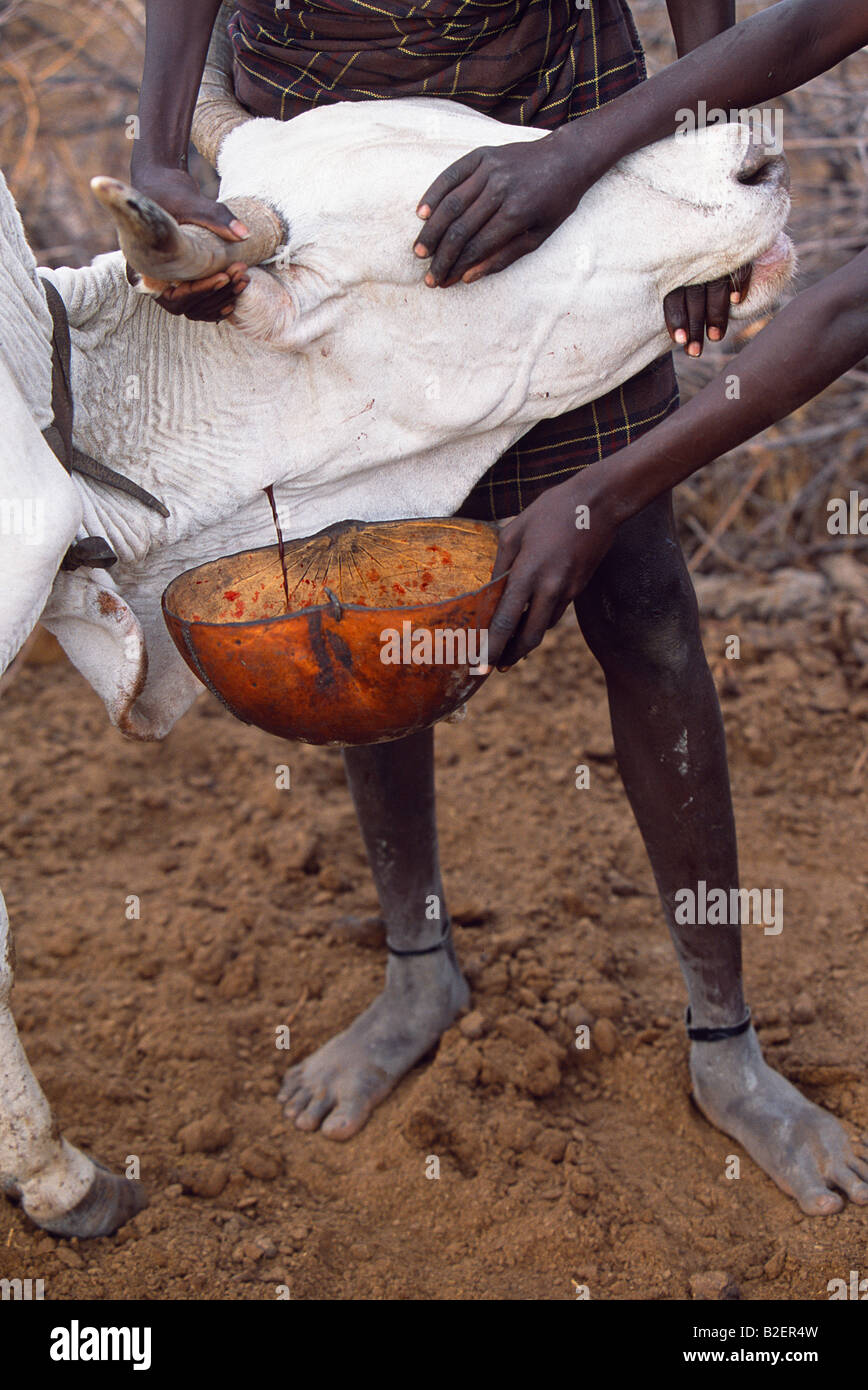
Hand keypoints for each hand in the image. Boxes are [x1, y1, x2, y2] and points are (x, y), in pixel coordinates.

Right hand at [127, 162, 250, 319]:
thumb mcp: (191, 202)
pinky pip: (200, 302)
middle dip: (218, 294)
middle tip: (242, 275)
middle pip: (188, 306)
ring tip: (245, 277)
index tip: (224, 276)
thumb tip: (245, 234)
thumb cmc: (168, 192)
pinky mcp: (179, 282)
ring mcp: (166, 285)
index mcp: (145, 268)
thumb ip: (217, 217)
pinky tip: (240, 286)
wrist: (161, 189)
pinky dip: (220, 297)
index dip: (201, 290)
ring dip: (224, 297)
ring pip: (196, 308)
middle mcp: (152, 282)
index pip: (175, 297)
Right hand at [414, 138, 588, 286]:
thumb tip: (468, 277)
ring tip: (419, 251)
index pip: (476, 247)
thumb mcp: (538, 236)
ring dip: (432, 230)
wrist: (567, 158)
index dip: (456, 268)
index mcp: (517, 213)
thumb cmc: (555, 203)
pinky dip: (434, 194)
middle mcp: (500, 189)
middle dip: (441, 256)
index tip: (442, 282)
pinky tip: (422, 213)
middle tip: (428, 275)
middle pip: (460, 228)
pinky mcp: (482, 155)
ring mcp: (489, 169)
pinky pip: (451, 175)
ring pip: (451, 204)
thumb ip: (503, 258)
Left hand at [485, 472, 618, 668]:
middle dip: (510, 656)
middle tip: (495, 667)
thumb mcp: (515, 531)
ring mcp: (568, 590)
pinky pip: (555, 612)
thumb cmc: (551, 510)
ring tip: (508, 648)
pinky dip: (540, 621)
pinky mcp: (579, 588)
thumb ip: (500, 565)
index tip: (480, 666)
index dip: (491, 647)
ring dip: (525, 640)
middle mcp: (550, 588)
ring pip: (543, 626)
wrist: (599, 503)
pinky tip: (529, 620)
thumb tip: (491, 591)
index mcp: (528, 573)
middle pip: (529, 636)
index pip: (505, 621)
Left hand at [663, 263, 752, 355]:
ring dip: (716, 314)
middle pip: (694, 296)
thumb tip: (679, 335)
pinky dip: (738, 283)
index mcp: (676, 271)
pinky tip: (736, 301)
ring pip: (716, 287)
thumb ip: (682, 304)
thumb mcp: (684, 286)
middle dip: (694, 326)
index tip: (680, 341)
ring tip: (715, 338)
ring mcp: (717, 258)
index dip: (676, 318)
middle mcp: (695, 263)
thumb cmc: (699, 275)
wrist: (723, 243)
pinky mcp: (739, 255)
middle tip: (695, 352)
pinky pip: (739, 267)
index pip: (673, 295)